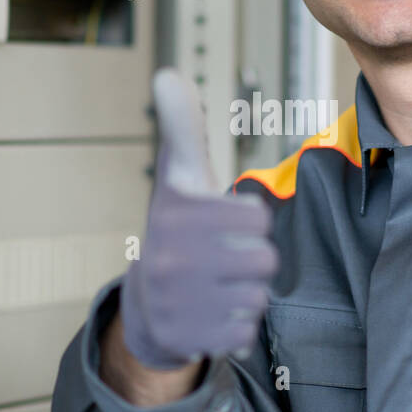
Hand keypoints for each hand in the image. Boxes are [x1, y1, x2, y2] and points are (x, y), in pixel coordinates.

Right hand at [119, 68, 279, 368]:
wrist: (146, 304)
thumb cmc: (177, 230)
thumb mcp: (178, 177)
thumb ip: (182, 127)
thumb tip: (167, 74)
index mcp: (176, 213)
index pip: (259, 217)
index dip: (250, 221)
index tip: (224, 224)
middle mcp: (171, 256)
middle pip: (265, 260)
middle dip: (253, 260)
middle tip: (225, 260)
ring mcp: (178, 301)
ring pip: (258, 296)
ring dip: (246, 293)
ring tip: (218, 287)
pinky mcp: (188, 336)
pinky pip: (246, 331)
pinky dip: (237, 325)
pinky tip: (213, 313)